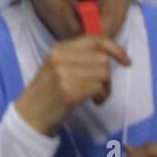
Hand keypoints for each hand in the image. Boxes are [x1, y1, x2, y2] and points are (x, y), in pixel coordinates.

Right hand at [14, 36, 131, 136]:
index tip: (126, 60)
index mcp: (59, 48)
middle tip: (100, 89)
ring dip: (106, 88)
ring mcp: (63, 73)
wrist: (30, 116)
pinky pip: (99, 87)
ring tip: (96, 96)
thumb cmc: (48, 93)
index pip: (94, 39)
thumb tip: (109, 53)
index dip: (114, 48)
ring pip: (103, 73)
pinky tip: (94, 102)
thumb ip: (79, 57)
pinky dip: (102, 96)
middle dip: (108, 76)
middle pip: (102, 59)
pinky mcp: (68, 91)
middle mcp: (60, 57)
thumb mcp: (58, 67)